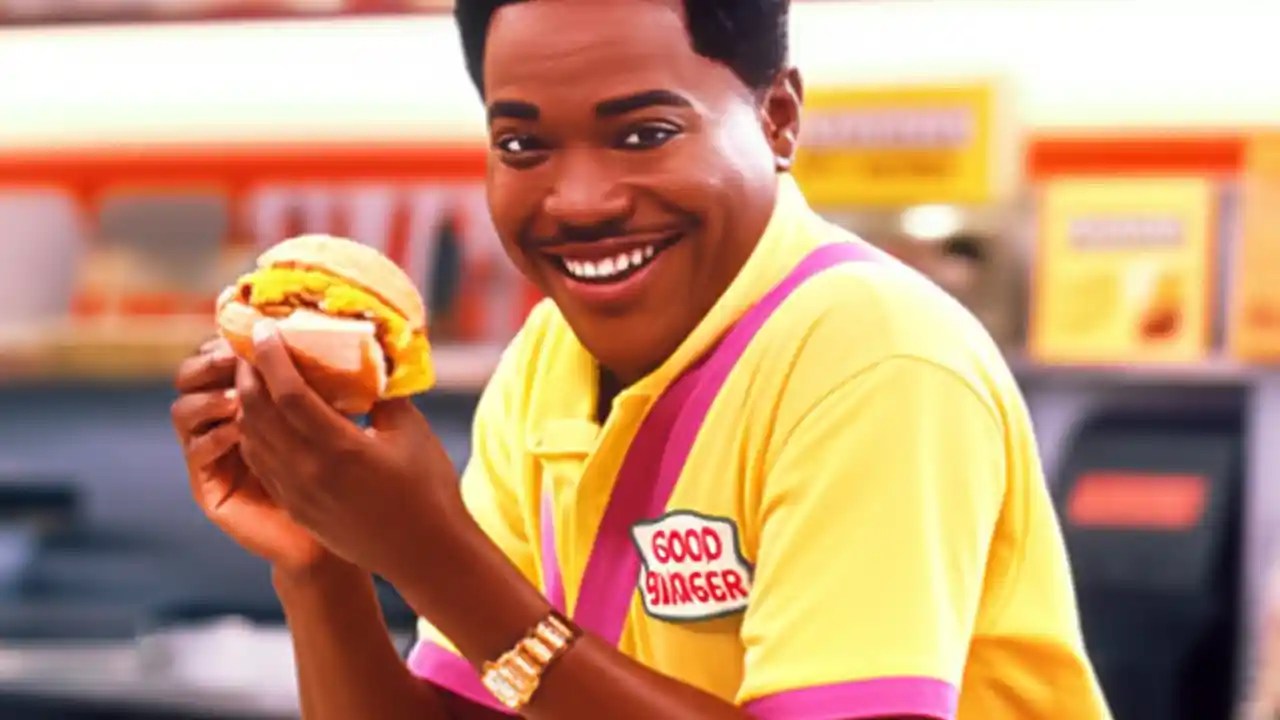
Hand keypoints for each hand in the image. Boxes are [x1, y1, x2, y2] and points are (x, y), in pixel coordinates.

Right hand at [171, 337, 333, 575]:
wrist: (331, 536)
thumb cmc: (344, 474)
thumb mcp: (339, 419)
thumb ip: (331, 384)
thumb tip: (355, 341)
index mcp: (252, 398)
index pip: (224, 355)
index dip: (232, 340)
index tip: (257, 330)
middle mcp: (223, 420)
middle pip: (191, 376)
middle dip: (210, 361)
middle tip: (236, 356)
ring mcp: (212, 453)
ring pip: (184, 410)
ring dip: (209, 397)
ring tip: (238, 396)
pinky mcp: (209, 485)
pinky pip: (197, 453)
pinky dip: (213, 437)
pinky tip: (237, 431)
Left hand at [235, 320, 464, 584]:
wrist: (426, 554)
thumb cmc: (428, 490)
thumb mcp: (411, 433)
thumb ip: (381, 396)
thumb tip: (365, 364)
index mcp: (339, 448)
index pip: (287, 393)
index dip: (271, 357)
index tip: (263, 329)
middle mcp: (309, 471)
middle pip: (259, 413)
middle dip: (249, 374)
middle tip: (251, 346)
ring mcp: (299, 494)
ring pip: (253, 439)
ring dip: (246, 404)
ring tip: (252, 377)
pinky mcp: (298, 508)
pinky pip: (263, 464)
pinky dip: (255, 434)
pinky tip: (263, 419)